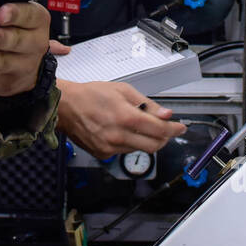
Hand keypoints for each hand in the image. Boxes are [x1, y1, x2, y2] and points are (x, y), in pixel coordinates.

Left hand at [0, 0, 50, 96]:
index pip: (29, 14)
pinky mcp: (9, 82)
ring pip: (4, 62)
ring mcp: (25, 65)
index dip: (14, 13)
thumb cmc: (12, 30)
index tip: (1, 14)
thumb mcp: (12, 12)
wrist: (21, 64)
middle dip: (1, 38)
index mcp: (37, 19)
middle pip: (17, 39)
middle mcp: (35, 42)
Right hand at [55, 76, 184, 157]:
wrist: (65, 106)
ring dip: (146, 140)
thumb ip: (146, 104)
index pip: (160, 130)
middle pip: (154, 145)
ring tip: (136, 125)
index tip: (180, 127)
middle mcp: (119, 136)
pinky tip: (122, 131)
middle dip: (164, 137)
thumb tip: (165, 114)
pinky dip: (130, 143)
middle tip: (164, 128)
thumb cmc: (90, 95)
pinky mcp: (103, 154)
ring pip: (140, 149)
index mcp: (126, 117)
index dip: (174, 129)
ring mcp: (110, 147)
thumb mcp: (122, 90)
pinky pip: (125, 152)